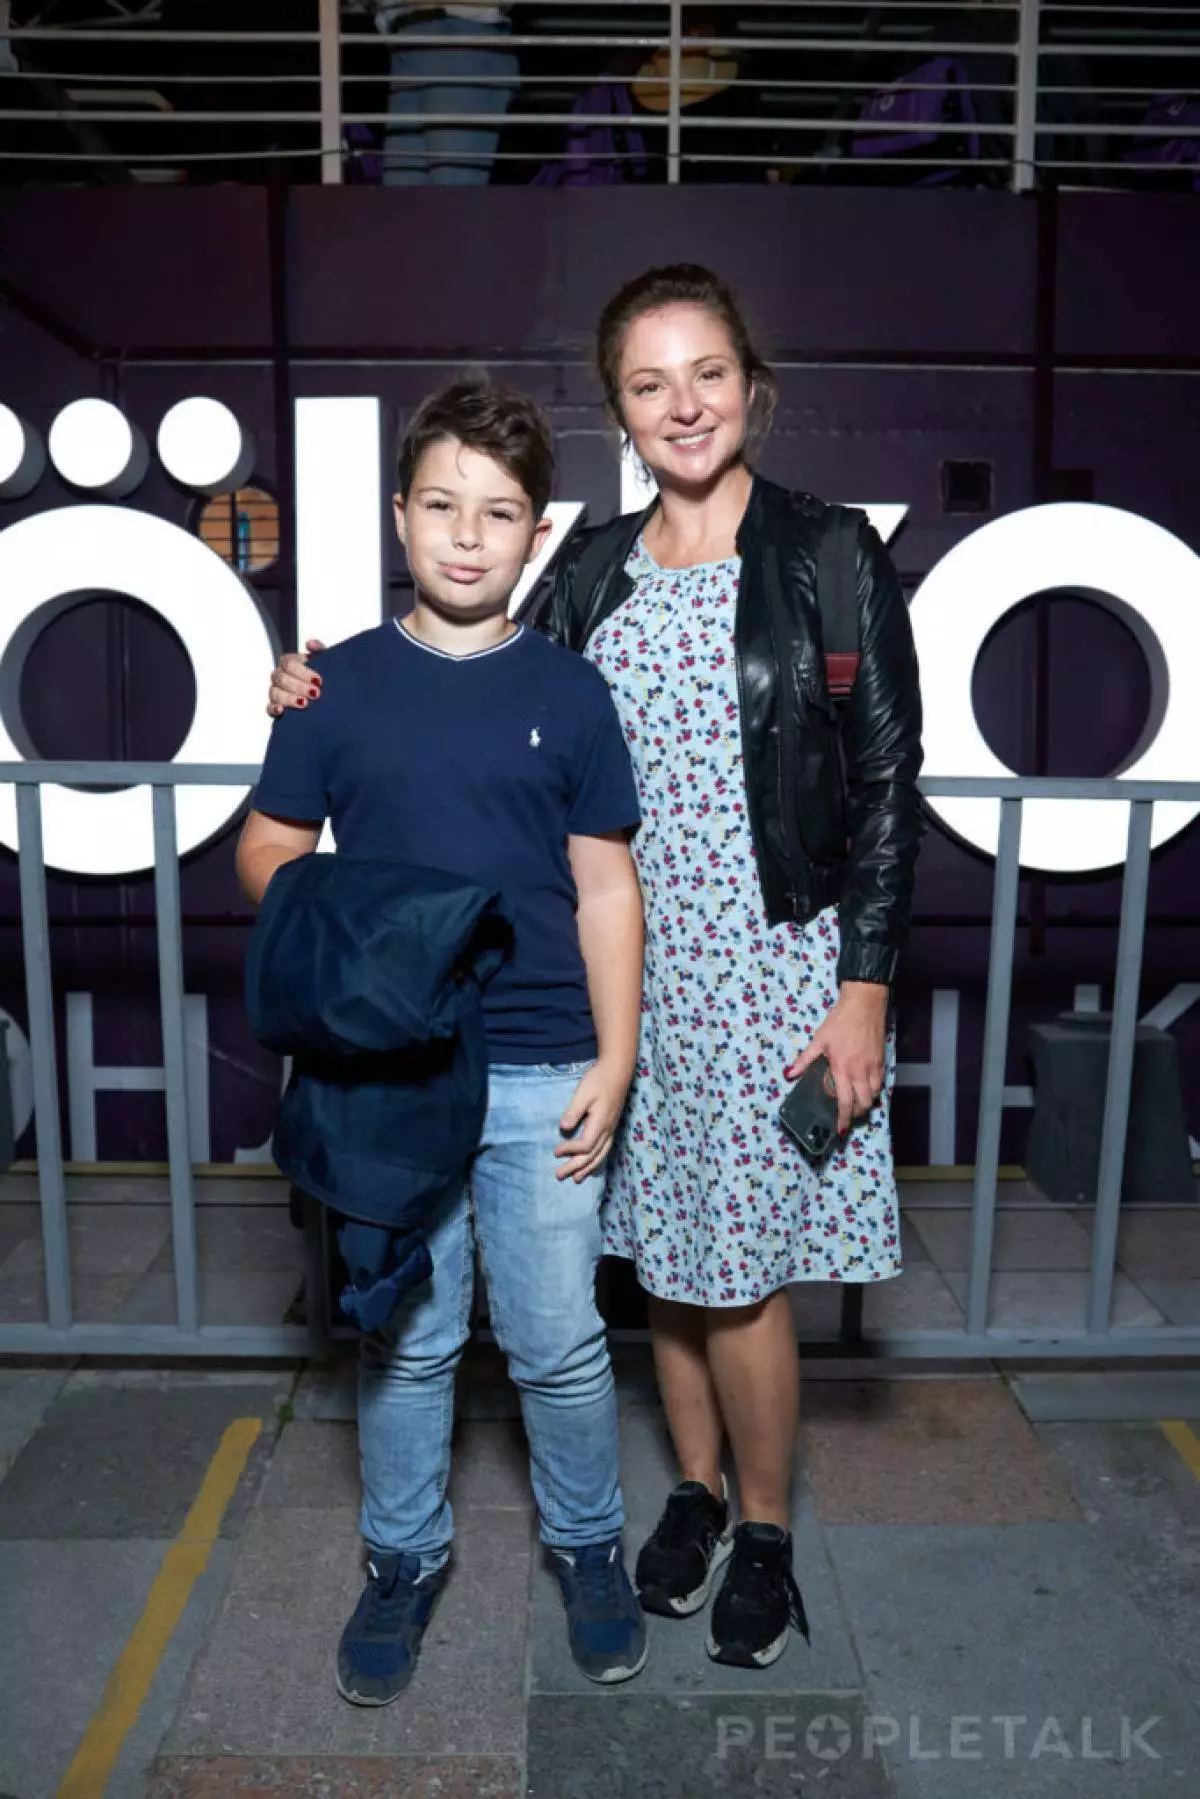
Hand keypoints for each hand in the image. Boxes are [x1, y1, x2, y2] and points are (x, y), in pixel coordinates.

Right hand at [267, 638, 325, 716]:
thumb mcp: (327, 663)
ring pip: (275, 693)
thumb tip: (310, 644)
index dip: (303, 672)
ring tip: (305, 703)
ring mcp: (277, 692)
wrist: (332, 699)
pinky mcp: (276, 708)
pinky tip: (282, 710)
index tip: (319, 681)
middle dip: (299, 686)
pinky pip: (269, 708)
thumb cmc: (325, 678)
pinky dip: (274, 709)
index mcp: (290, 663)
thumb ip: (320, 651)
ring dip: (289, 698)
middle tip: (316, 694)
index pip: (289, 663)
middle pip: (281, 678)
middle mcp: (281, 676)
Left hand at [554, 1060, 630, 1182]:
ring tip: (577, 1179)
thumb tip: (563, 1127)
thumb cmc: (599, 1080)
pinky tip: (592, 1165)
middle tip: (559, 1175)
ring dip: (588, 1168)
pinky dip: (597, 1160)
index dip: (570, 1150)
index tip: (555, 1151)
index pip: (584, 1145)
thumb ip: (574, 1111)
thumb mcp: (583, 1093)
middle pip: (592, 1155)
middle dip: (576, 1167)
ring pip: (600, 1155)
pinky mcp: (611, 1126)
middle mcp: (608, 1130)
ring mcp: (611, 1129)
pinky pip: (605, 1149)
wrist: (618, 1070)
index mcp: (600, 1123)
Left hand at [784, 982, 887, 1136]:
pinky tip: (866, 1087)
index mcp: (843, 1069)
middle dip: (856, 1114)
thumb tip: (789, 1074)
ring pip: (874, 1095)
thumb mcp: (819, 1040)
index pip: (845, 1101)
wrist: (864, 1003)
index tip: (840, 1130)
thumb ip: (804, 1060)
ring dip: (866, 1103)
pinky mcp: (882, 1060)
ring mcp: (873, 1067)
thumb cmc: (839, 1021)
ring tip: (856, 1103)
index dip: (843, 1119)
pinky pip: (881, 1082)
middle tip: (847, 1115)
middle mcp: (860, 1072)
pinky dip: (874, 1090)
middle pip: (863, 1103)